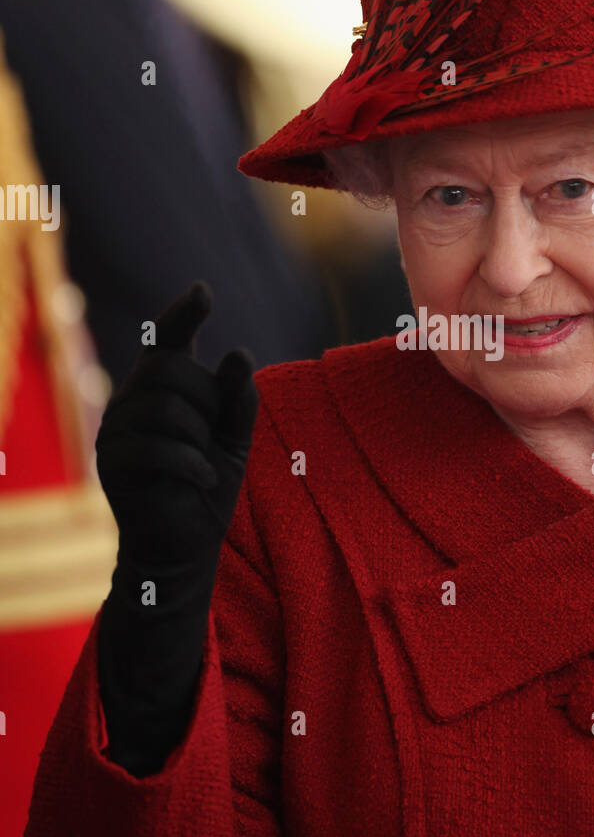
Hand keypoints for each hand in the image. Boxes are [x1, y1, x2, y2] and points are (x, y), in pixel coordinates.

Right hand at [96, 281, 257, 566]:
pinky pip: (154, 446)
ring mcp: (116, 428)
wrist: (185, 543)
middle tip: (216, 432)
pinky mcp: (110, 461)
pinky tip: (203, 479)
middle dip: (206, 396)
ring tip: (206, 462)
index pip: (166, 338)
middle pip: (168, 367)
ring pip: (161, 405)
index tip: (204, 293)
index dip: (182, 314)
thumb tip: (240, 355)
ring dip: (197, 434)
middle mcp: (133, 398)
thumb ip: (239, 400)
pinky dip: (190, 463)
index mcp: (162, 387)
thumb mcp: (235, 439)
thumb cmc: (209, 485)